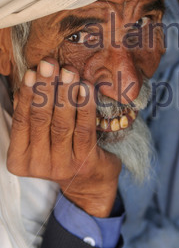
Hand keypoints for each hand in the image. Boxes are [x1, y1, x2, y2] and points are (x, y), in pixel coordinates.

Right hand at [7, 57, 121, 216]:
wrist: (90, 184)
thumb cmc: (62, 152)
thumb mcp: (40, 138)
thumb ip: (33, 115)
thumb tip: (30, 80)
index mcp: (20, 158)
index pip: (21, 121)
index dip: (27, 94)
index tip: (31, 71)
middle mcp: (38, 164)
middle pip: (41, 119)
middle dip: (45, 88)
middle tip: (49, 63)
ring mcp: (62, 166)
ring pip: (62, 123)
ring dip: (65, 93)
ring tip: (68, 70)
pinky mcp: (85, 162)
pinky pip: (84, 129)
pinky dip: (84, 106)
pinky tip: (85, 88)